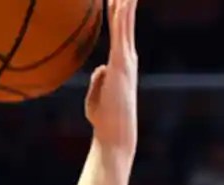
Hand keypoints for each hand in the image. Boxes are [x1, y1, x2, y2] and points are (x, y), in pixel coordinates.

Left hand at [84, 0, 138, 151]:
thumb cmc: (104, 118)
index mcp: (121, 64)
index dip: (117, 12)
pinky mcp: (121, 64)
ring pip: (125, 24)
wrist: (114, 133)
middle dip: (124, 2)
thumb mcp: (96, 95)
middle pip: (124, 23)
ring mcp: (125, 60)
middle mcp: (127, 58)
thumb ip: (99, 78)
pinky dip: (122, 18)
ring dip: (125, 4)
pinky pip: (121, 36)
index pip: (119, 32)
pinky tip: (122, 3)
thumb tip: (101, 67)